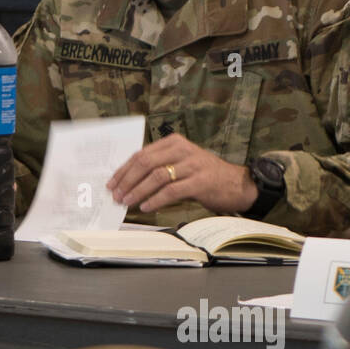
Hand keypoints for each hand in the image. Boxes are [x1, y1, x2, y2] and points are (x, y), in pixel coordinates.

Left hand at [107, 133, 257, 214]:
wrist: (238, 184)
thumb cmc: (205, 175)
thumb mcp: (182, 163)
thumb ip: (160, 166)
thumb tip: (130, 181)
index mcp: (175, 142)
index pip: (142, 154)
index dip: (124, 169)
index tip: (112, 183)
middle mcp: (182, 150)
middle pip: (146, 163)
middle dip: (127, 180)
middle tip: (116, 194)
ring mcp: (192, 165)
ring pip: (156, 176)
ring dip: (138, 190)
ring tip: (126, 201)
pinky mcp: (200, 181)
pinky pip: (171, 190)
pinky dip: (155, 199)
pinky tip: (145, 206)